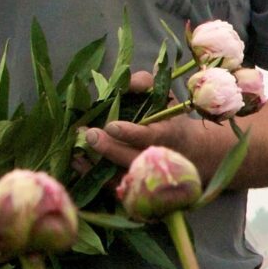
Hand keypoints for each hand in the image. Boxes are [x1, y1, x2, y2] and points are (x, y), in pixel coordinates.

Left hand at [87, 72, 245, 181]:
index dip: (130, 133)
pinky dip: (92, 175)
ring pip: (118, 175)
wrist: (190, 154)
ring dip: (95, 164)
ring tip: (77, 149)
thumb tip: (126, 81)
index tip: (112, 125)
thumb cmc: (171, 120)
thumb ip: (146, 83)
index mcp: (168, 135)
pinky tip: (77, 161)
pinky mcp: (133, 186)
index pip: (148, 137)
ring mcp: (145, 176)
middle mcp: (157, 159)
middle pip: (130, 158)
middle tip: (89, 134)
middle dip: (107, 147)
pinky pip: (110, 185)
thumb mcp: (165, 97)